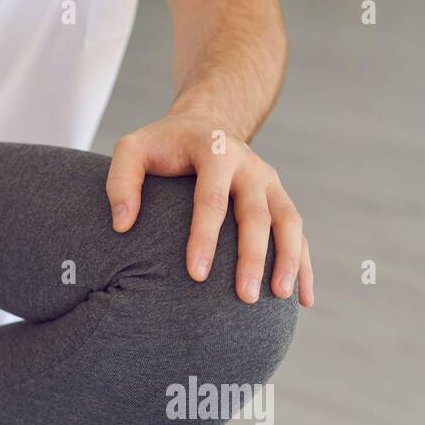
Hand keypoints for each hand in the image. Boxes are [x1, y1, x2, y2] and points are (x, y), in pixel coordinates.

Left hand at [106, 110, 312, 306]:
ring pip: (289, 222)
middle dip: (252, 257)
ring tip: (281, 296)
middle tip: (245, 297)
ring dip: (289, 260)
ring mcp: (271, 183)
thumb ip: (121, 181)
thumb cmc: (164, 145)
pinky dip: (304, 265)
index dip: (205, 237)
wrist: (207, 124)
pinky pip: (299, 234)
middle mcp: (250, 166)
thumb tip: (122, 225)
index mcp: (215, 152)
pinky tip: (303, 299)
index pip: (212, 198)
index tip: (197, 275)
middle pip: (257, 214)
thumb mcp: (133, 148)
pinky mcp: (281, 200)